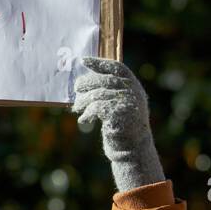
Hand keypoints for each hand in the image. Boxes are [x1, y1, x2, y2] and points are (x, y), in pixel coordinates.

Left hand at [72, 57, 164, 191]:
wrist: (131, 149)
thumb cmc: (120, 126)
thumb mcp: (117, 105)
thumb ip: (108, 91)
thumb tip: (82, 81)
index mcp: (134, 87)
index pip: (118, 68)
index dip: (100, 63)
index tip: (84, 61)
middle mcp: (134, 92)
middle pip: (104, 80)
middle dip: (86, 83)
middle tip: (76, 89)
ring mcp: (129, 103)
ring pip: (98, 94)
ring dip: (83, 101)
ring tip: (77, 108)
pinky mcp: (121, 115)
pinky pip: (97, 107)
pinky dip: (87, 113)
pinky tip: (83, 120)